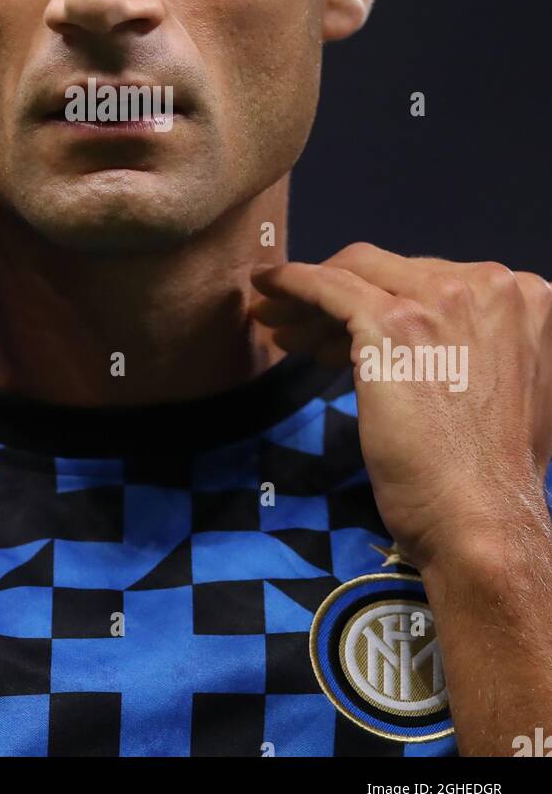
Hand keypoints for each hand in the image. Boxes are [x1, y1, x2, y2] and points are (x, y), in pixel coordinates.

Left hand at [251, 243, 551, 568]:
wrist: (481, 519)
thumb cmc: (490, 473)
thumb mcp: (505, 386)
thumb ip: (475, 345)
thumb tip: (424, 337)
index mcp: (525, 297)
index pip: (434, 281)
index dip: (389, 301)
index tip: (352, 329)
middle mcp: (490, 284)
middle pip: (394, 274)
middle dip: (346, 296)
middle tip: (302, 325)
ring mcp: (440, 299)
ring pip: (357, 276)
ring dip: (313, 298)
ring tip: (281, 324)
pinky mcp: (392, 323)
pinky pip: (328, 285)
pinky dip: (293, 281)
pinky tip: (268, 287)